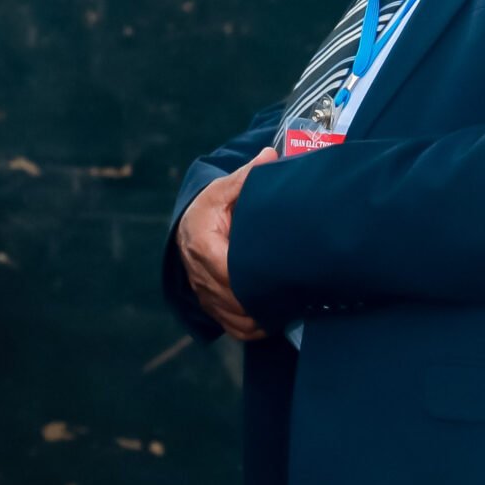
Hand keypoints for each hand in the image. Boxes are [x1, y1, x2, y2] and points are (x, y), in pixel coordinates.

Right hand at [178, 150, 272, 341]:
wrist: (188, 228)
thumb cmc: (209, 208)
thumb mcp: (224, 189)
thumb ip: (247, 177)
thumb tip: (271, 156)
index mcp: (202, 245)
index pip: (226, 271)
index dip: (252, 280)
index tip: (279, 276)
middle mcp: (200, 275)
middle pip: (234, 300)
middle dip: (263, 301)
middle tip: (296, 293)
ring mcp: (204, 295)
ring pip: (236, 319)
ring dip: (262, 317)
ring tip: (289, 306)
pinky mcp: (211, 307)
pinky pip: (234, 327)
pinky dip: (254, 328)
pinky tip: (275, 318)